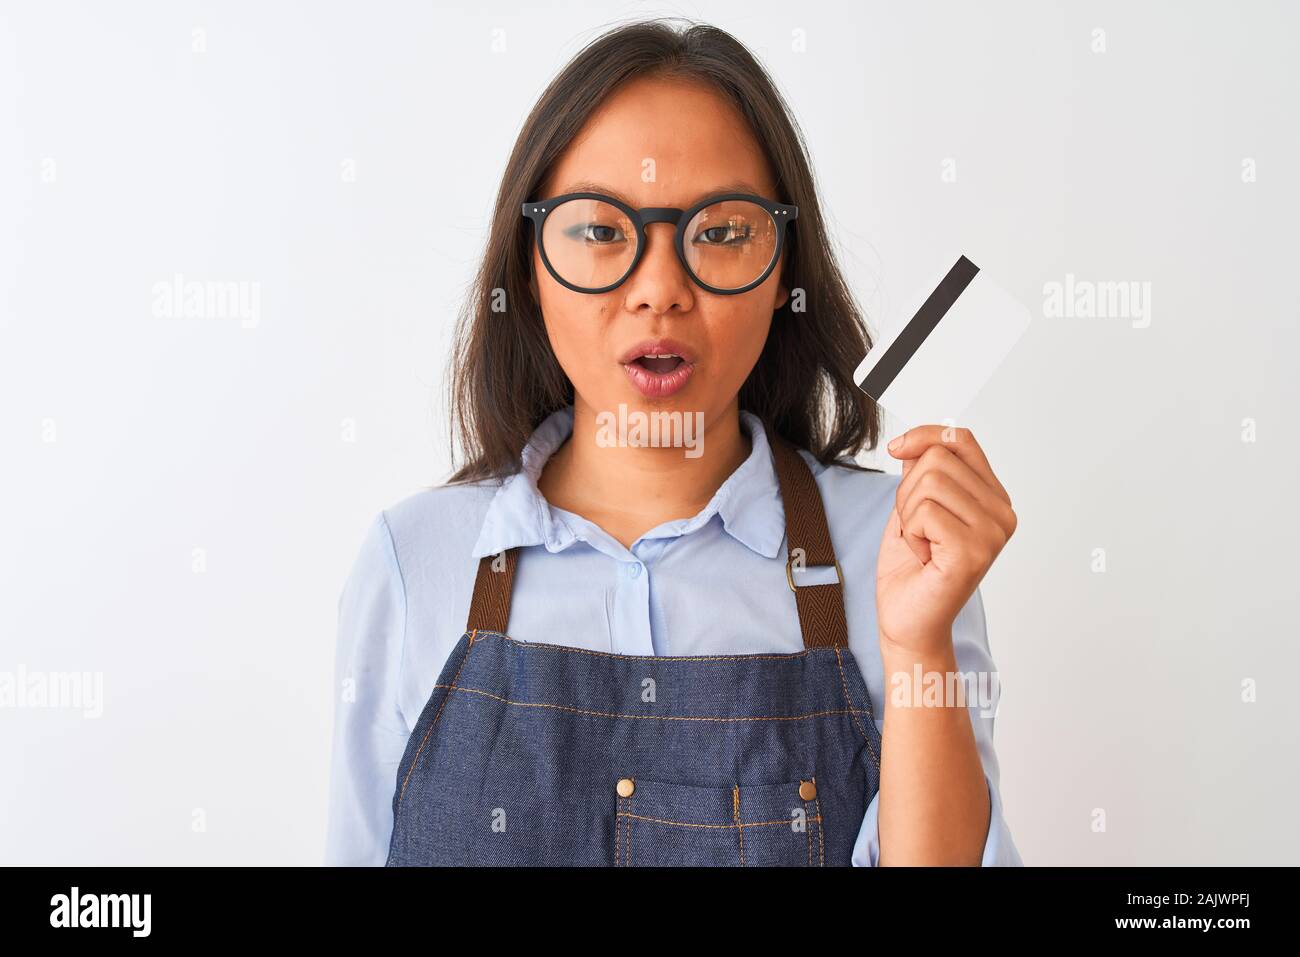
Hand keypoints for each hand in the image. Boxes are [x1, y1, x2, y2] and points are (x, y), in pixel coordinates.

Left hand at [875, 426, 1016, 656]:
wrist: (908, 621)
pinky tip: (923, 556)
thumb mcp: (913, 508)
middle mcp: (1002, 513)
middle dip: (908, 490)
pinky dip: (911, 533)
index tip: (897, 448)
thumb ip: (921, 474)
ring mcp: (992, 533)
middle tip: (914, 527)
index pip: (961, 439)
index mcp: (993, 498)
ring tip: (920, 543)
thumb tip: (917, 441)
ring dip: (908, 513)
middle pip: (938, 459)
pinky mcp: (974, 551)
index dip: (925, 435)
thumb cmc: (911, 569)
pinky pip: (925, 512)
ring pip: (930, 482)